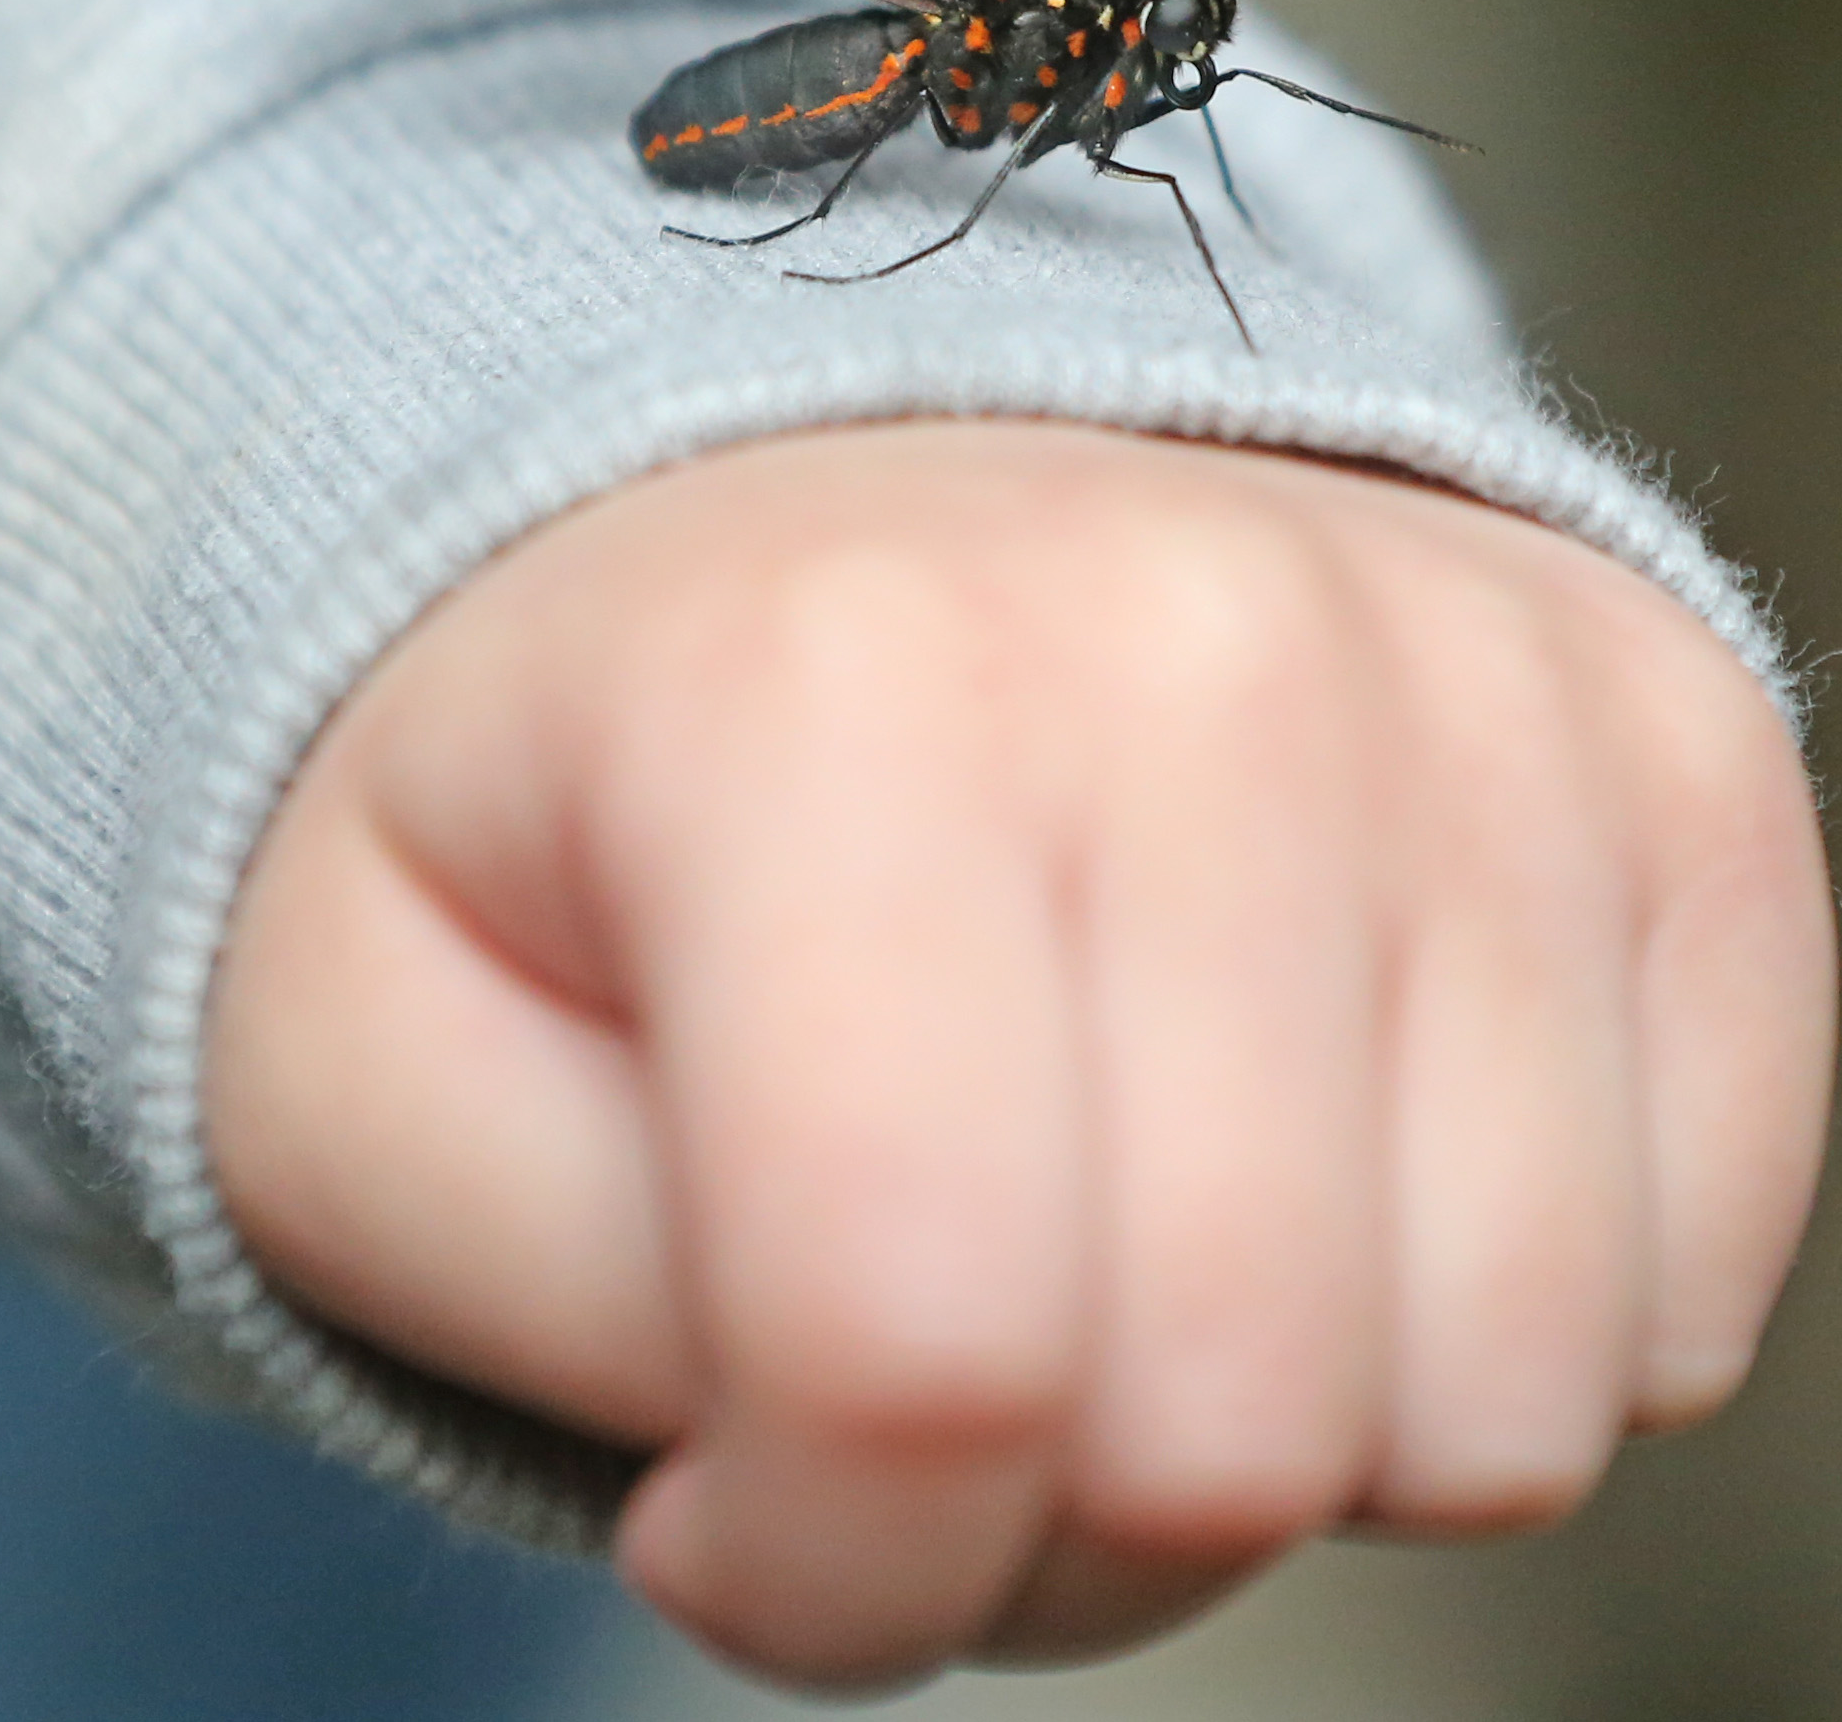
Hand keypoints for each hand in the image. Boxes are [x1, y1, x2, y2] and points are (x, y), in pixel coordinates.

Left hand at [204, 424, 1831, 1690]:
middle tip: (947, 1328)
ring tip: (1136, 1212)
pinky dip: (1505, 1306)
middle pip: (1239, 1424)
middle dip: (1057, 1514)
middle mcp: (1201, 631)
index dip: (821, 1562)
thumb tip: (891, 1465)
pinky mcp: (1674, 739)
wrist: (860, 509)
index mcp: (818, 695)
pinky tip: (1324, 1137)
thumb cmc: (608, 788)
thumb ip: (566, 1316)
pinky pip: (1701, 1278)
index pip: (914, 1362)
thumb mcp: (369, 1048)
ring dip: (1294, 1415)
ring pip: (1512, 1397)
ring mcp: (1482, 673)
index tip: (736, 1481)